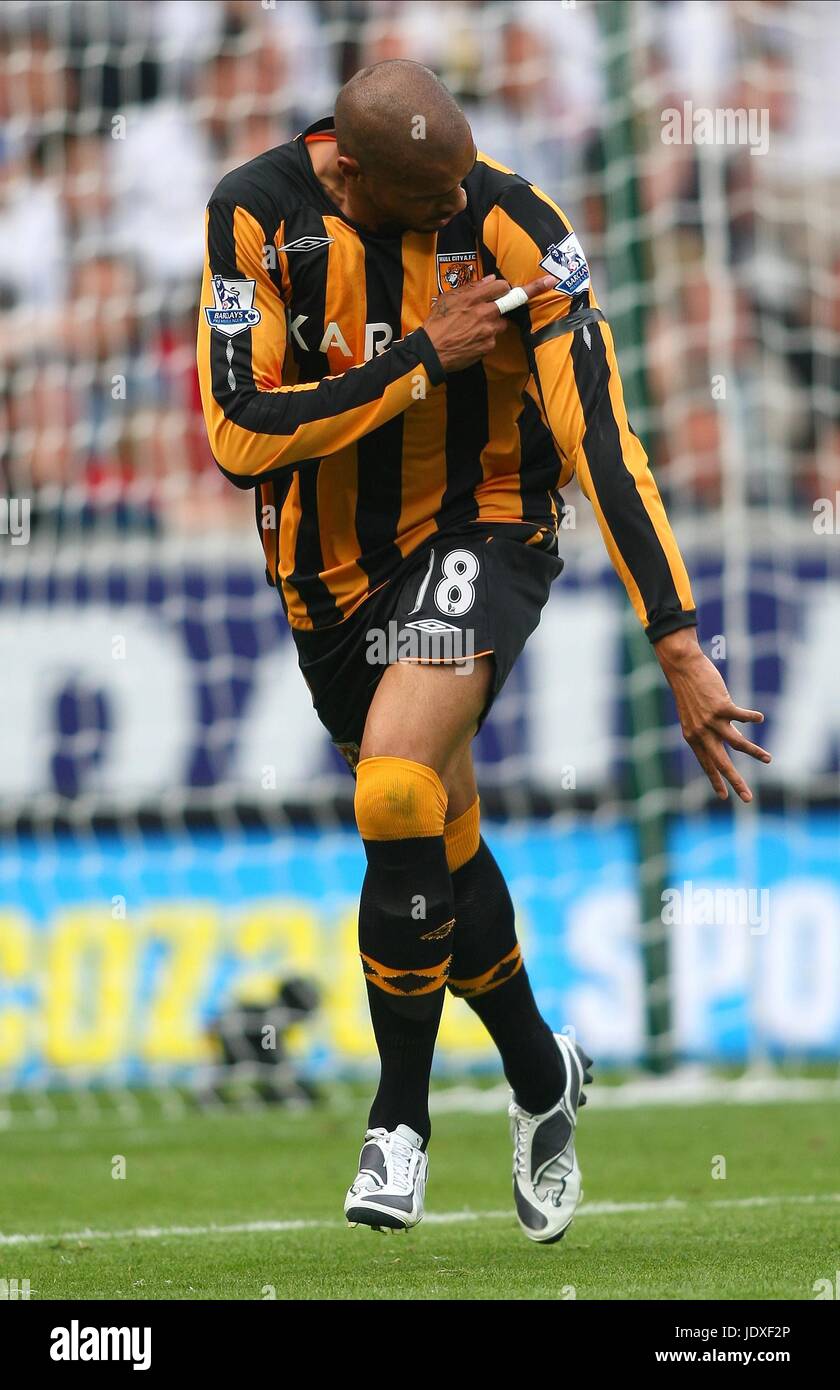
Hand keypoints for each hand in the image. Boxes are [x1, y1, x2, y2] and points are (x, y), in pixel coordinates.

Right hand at [423, 273, 555, 372]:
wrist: (430, 352)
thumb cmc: (436, 323)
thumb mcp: (448, 299)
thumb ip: (471, 288)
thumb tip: (491, 279)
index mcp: (473, 297)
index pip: (503, 286)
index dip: (517, 286)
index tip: (548, 282)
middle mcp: (485, 312)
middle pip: (507, 303)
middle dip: (510, 300)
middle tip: (525, 293)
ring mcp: (488, 331)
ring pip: (500, 323)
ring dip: (492, 323)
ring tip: (472, 329)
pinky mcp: (488, 346)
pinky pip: (492, 339)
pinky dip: (485, 339)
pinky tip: (470, 340)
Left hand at [654, 628, 771, 801]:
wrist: (682, 669)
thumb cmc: (689, 691)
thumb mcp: (693, 716)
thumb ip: (707, 730)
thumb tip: (727, 739)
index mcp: (693, 738)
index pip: (706, 765)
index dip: (715, 781)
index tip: (723, 797)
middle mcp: (701, 733)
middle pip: (721, 763)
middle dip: (735, 782)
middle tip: (747, 798)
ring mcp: (711, 721)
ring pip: (737, 744)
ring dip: (754, 753)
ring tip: (768, 760)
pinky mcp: (721, 706)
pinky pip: (741, 716)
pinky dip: (751, 718)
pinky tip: (760, 718)